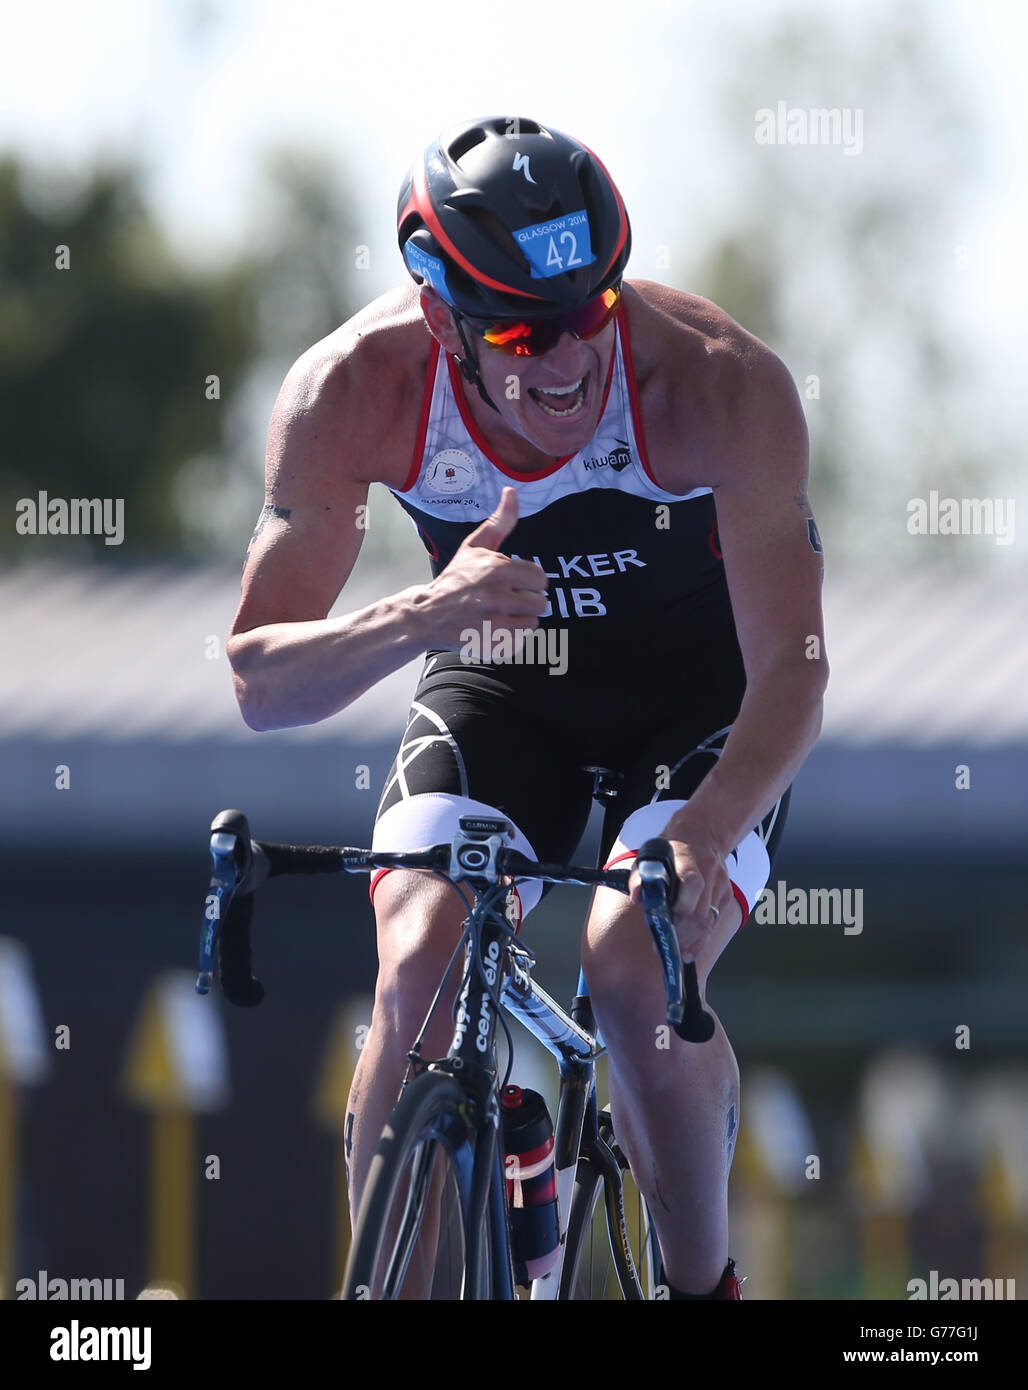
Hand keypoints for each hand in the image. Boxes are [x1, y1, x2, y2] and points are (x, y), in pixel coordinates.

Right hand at [412, 487, 548, 651]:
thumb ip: (500, 521)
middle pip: (540, 603)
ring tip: (498, 613)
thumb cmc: (456, 578)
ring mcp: (494, 623)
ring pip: (533, 623)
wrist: (427, 614)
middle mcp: (497, 596)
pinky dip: (511, 637)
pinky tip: (492, 628)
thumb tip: (512, 491)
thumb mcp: (475, 547)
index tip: (511, 582)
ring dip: (519, 619)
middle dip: (524, 601)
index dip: (527, 580)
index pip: (540, 578)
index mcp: (497, 569)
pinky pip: (521, 641)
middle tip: (502, 599)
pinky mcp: (492, 645)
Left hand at [628, 837, 733, 961]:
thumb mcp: (649, 854)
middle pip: (701, 911)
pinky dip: (702, 937)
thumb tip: (637, 895)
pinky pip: (715, 921)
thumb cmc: (672, 847)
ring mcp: (721, 884)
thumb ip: (640, 876)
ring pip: (709, 921)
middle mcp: (710, 872)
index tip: (664, 925)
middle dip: (682, 934)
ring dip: (692, 940)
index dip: (680, 910)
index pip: (693, 885)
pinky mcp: (726, 894)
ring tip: (675, 952)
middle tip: (664, 947)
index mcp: (689, 859)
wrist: (702, 833)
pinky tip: (689, 948)